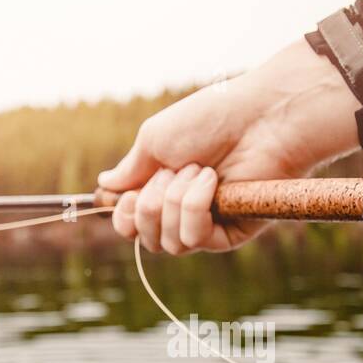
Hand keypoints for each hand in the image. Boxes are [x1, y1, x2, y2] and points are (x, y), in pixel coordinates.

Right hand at [98, 40, 360, 253]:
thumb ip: (129, 170)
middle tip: (170, 171)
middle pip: (145, 239)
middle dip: (149, 203)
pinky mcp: (231, 234)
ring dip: (174, 202)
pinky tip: (211, 182)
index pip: (131, 225)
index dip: (124, 216)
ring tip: (199, 170)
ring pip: (168, 244)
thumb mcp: (156, 140)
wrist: (258, 118)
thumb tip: (105, 186)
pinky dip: (195, 207)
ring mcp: (208, 224)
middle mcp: (183, 211)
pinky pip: (194, 239)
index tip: (129, 194)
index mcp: (162, 188)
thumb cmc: (210, 120)